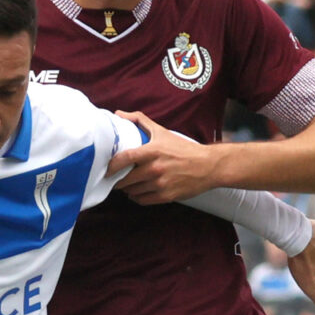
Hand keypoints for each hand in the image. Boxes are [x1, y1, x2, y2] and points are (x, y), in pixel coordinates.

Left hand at [107, 110, 221, 203]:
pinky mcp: (166, 196)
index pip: (124, 158)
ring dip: (128, 189)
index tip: (106, 169)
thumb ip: (139, 120)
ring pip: (132, 191)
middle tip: (116, 178)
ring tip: (128, 184)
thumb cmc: (183, 149)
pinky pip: (143, 200)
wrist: (208, 166)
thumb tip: (119, 113)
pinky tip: (138, 192)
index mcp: (152, 151)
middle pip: (125, 180)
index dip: (112, 166)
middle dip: (118, 180)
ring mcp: (160, 184)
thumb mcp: (162, 131)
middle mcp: (154, 168)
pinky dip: (137, 197)